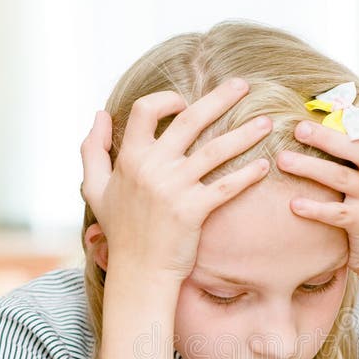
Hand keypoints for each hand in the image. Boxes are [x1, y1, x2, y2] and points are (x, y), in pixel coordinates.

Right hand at [80, 78, 271, 279]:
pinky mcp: (192, 211)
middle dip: (220, 98)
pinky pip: (226, 187)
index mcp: (130, 158)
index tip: (186, 100)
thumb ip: (92, 150)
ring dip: (244, 134)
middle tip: (244, 85)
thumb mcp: (94, 188)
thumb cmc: (120, 231)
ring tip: (266, 122)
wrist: (138, 272)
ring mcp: (173, 189)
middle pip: (189, 120)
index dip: (167, 99)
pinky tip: (264, 166)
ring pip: (215, 150)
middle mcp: (152, 168)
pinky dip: (247, 175)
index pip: (145, 109)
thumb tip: (100, 114)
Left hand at [276, 116, 358, 278]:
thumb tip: (317, 119)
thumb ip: (353, 151)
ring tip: (282, 160)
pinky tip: (293, 204)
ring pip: (343, 178)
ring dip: (311, 167)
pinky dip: (315, 208)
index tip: (339, 105)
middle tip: (298, 127)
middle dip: (328, 137)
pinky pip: (338, 214)